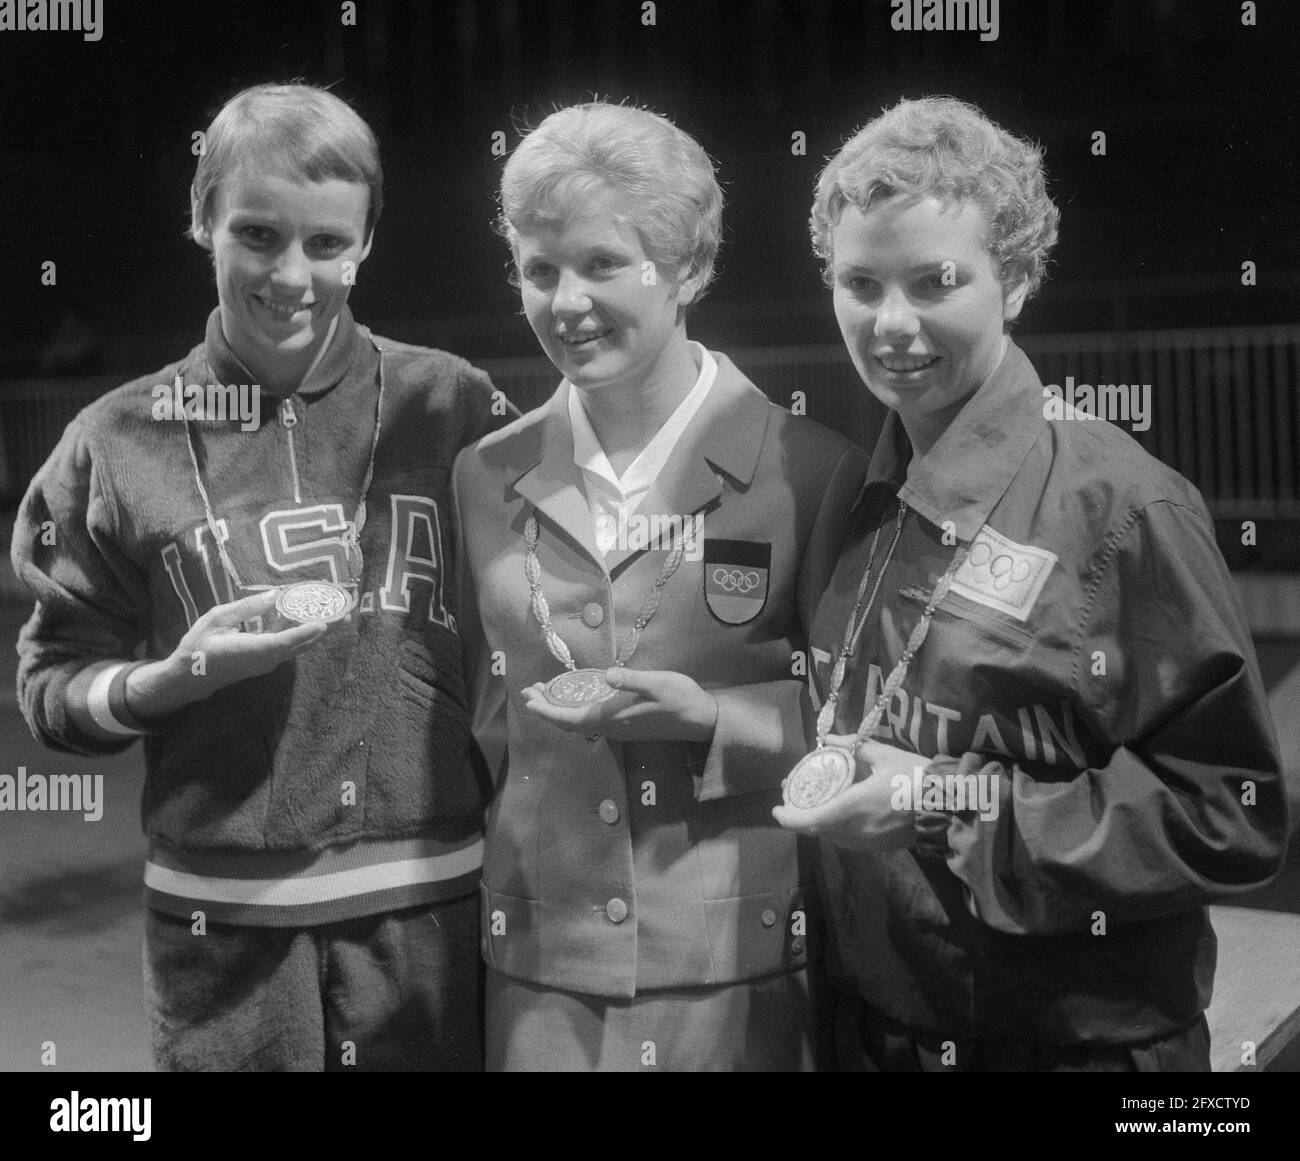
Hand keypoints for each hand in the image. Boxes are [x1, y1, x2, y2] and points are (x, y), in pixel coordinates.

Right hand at [126, 589, 330, 718]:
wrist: (188, 678)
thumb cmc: (198, 647)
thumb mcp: (216, 620)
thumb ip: (246, 608)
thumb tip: (274, 595)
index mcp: (251, 650)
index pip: (284, 642)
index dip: (305, 632)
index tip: (324, 623)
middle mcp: (265, 659)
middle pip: (301, 644)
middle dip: (325, 628)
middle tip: (346, 613)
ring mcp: (267, 662)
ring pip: (298, 645)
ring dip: (318, 630)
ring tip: (338, 614)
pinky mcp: (266, 660)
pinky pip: (289, 645)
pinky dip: (302, 632)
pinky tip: (311, 617)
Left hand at [520, 667, 718, 742]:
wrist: (702, 720)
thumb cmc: (680, 698)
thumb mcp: (657, 683)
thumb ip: (631, 680)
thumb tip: (607, 675)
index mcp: (613, 717)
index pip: (571, 719)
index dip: (547, 711)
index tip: (528, 700)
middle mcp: (612, 727)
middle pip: (570, 723)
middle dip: (547, 708)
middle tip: (529, 691)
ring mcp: (619, 729)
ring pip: (580, 723)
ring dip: (560, 710)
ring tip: (546, 693)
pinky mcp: (626, 726)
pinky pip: (591, 722)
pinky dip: (575, 711)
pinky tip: (576, 698)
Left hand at [773, 736, 923, 850]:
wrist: (951, 804)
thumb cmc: (917, 776)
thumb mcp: (885, 755)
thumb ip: (855, 746)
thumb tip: (832, 739)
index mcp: (854, 807)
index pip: (809, 820)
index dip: (788, 817)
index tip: (777, 807)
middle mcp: (856, 830)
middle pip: (817, 830)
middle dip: (801, 817)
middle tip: (795, 798)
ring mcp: (869, 843)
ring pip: (832, 838)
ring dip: (820, 824)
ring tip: (816, 804)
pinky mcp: (880, 848)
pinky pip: (849, 841)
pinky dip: (838, 829)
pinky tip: (841, 813)